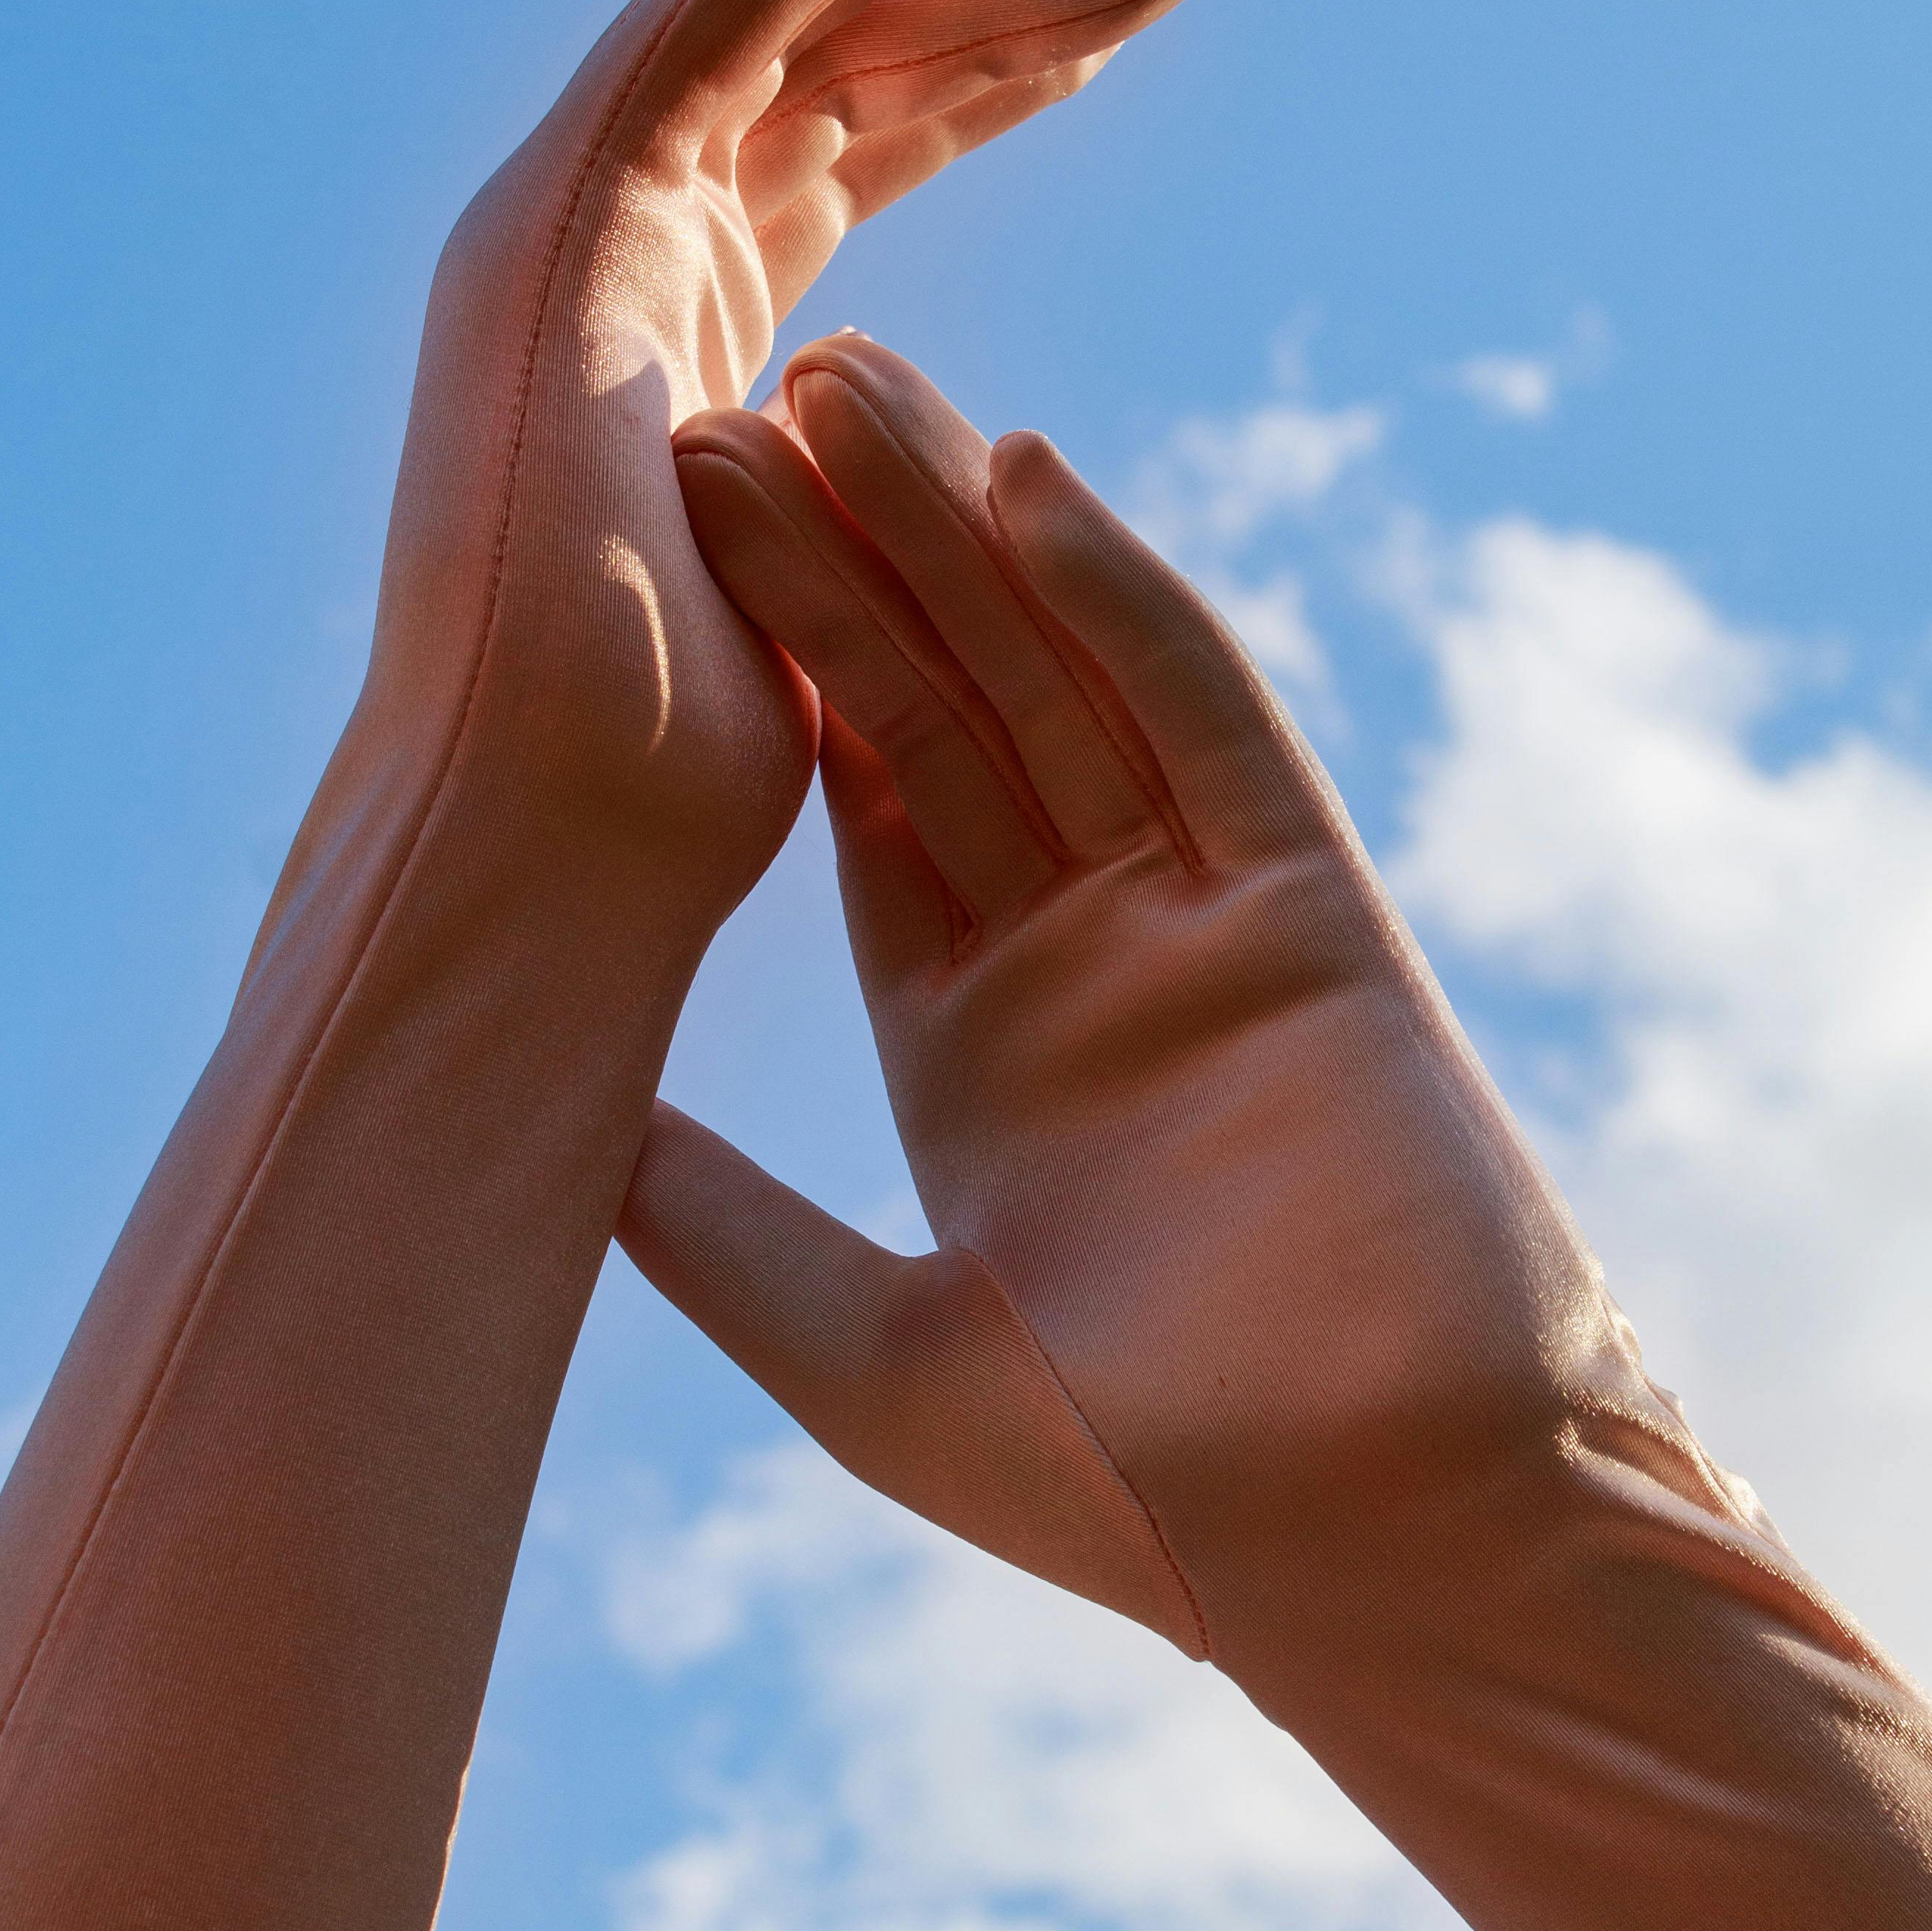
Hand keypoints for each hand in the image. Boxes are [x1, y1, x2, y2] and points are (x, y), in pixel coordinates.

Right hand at [279, 0, 1226, 958]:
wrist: (547, 830)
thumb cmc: (673, 773)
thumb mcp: (825, 579)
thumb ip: (863, 480)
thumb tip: (953, 466)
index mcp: (688, 316)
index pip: (868, 134)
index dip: (1007, 51)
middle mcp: (628, 234)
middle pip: (848, 36)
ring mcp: (584, 213)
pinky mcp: (571, 215)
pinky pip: (721, 12)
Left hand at [620, 335, 1770, 1704]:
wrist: (1372, 1552)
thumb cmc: (1139, 1504)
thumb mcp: (867, 1355)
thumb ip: (725, 1234)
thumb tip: (559, 1141)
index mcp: (979, 1062)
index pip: (867, 814)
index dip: (772, 677)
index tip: (666, 548)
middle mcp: (1087, 970)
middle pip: (949, 717)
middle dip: (843, 566)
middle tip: (726, 408)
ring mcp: (1204, 931)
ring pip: (1062, 685)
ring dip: (959, 537)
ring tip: (845, 378)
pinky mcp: (1315, 919)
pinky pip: (1207, 726)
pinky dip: (1123, 599)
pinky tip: (1028, 484)